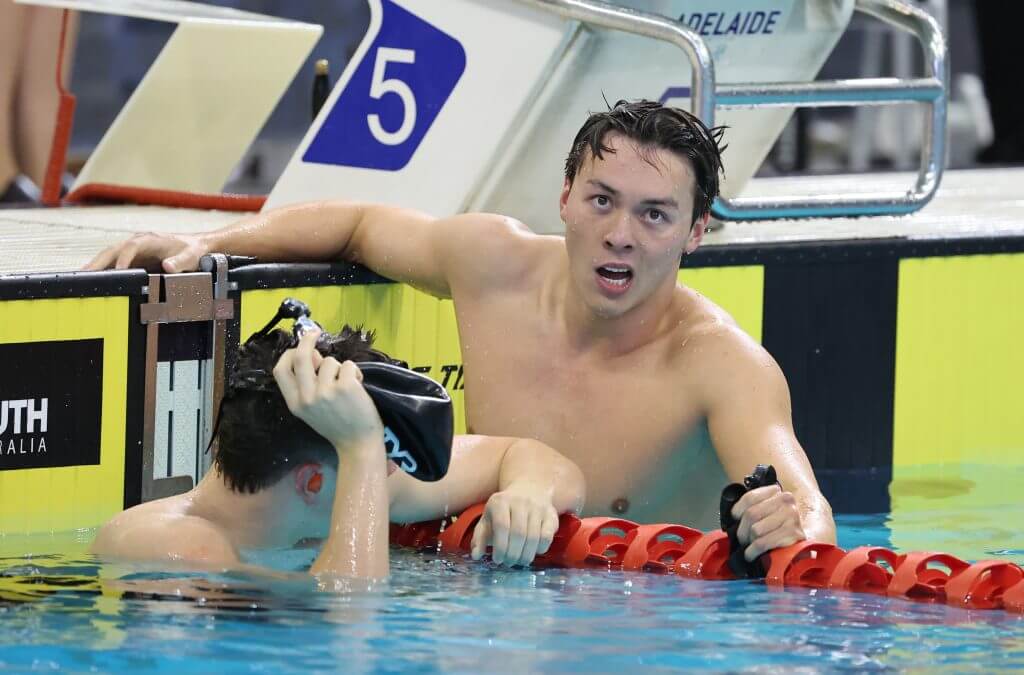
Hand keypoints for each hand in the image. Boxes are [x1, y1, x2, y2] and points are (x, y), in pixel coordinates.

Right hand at [83, 232, 208, 272]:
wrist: (197, 246)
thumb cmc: (193, 250)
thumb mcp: (192, 256)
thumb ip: (181, 261)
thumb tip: (167, 266)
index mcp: (150, 240)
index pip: (132, 247)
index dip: (124, 258)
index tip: (119, 271)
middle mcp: (137, 243)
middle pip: (113, 250)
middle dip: (98, 262)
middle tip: (84, 275)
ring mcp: (132, 251)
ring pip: (109, 257)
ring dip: (95, 267)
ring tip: (80, 280)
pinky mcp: (131, 259)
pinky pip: (113, 264)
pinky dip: (102, 272)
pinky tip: (92, 282)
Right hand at [273, 330, 383, 450]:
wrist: (358, 444)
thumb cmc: (337, 425)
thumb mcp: (312, 409)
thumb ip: (307, 384)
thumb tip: (311, 354)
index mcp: (295, 404)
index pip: (280, 371)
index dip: (288, 354)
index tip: (298, 346)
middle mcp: (307, 397)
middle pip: (302, 357)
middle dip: (307, 340)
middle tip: (315, 332)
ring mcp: (326, 392)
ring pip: (329, 361)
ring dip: (340, 368)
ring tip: (347, 385)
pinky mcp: (346, 387)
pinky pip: (348, 365)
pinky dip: (355, 372)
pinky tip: (358, 387)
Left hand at [470, 483, 559, 566]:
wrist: (529, 489)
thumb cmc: (503, 510)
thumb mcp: (488, 519)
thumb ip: (479, 538)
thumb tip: (476, 555)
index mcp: (501, 501)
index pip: (502, 526)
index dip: (500, 547)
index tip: (497, 560)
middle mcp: (521, 501)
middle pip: (519, 533)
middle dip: (513, 554)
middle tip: (509, 563)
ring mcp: (538, 507)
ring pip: (534, 537)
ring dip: (526, 555)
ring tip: (520, 561)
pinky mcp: (551, 514)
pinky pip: (547, 536)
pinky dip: (540, 549)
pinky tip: (533, 552)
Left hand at [731, 484, 805, 561]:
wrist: (801, 544)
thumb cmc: (778, 527)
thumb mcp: (766, 512)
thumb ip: (751, 508)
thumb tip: (731, 520)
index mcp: (775, 491)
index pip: (749, 498)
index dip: (737, 512)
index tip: (735, 521)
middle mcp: (786, 500)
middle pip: (751, 514)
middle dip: (742, 531)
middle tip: (742, 540)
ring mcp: (792, 516)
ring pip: (756, 530)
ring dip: (749, 542)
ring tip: (750, 547)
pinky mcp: (794, 534)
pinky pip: (763, 543)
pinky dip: (753, 551)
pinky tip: (752, 554)